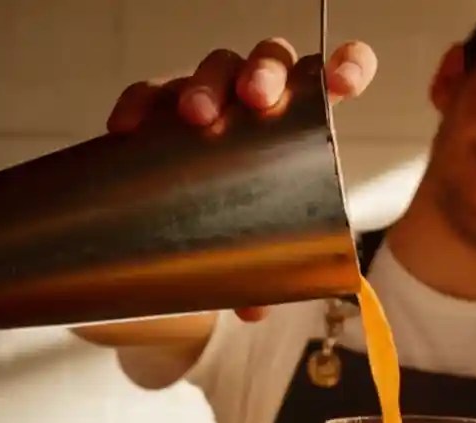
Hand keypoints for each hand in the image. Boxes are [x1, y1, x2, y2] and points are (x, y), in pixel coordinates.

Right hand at [105, 37, 377, 322]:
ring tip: (196, 117)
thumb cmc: (245, 218)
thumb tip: (254, 309)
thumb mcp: (264, 241)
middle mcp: (259, 97)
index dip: (347, 66)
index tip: (343, 87)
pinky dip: (141, 103)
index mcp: (305, 118)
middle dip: (262, 74)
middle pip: (268, 61)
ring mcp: (212, 96)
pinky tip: (128, 126)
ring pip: (214, 68)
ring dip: (207, 84)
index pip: (336, 73)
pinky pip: (150, 93)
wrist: (190, 217)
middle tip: (253, 101)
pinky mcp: (163, 106)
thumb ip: (266, 272)